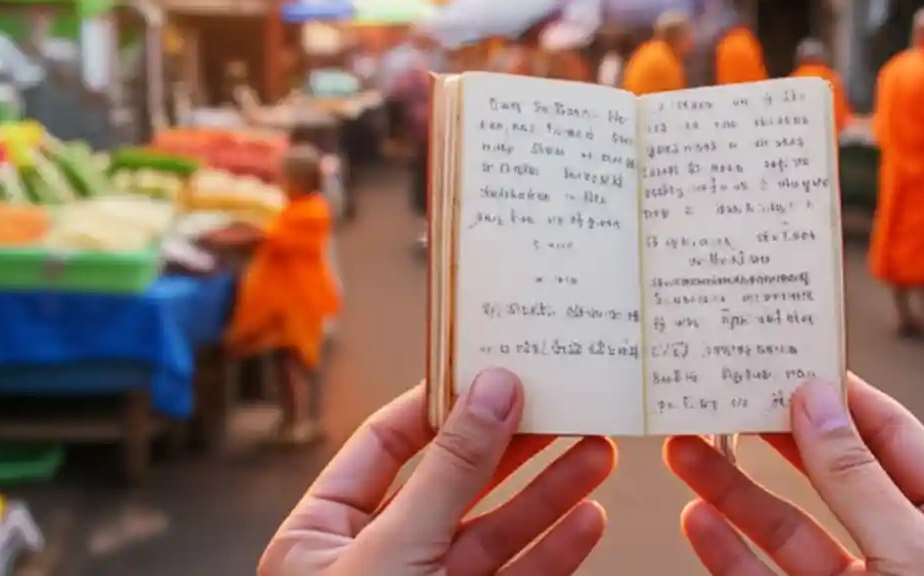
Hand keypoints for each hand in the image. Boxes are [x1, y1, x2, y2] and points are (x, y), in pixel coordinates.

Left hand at [260, 370, 613, 574]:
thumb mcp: (396, 550)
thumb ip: (450, 470)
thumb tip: (493, 387)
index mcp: (324, 534)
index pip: (388, 444)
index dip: (445, 403)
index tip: (498, 367)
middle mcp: (374, 561)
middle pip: (454, 483)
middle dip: (515, 447)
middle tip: (566, 404)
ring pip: (495, 533)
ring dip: (549, 494)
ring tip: (599, 452)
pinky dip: (555, 552)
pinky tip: (589, 519)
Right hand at [666, 376, 923, 574]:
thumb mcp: (915, 555)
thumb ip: (859, 480)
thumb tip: (817, 397)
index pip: (894, 442)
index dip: (841, 397)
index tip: (789, 357)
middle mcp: (913, 558)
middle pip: (829, 483)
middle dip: (771, 442)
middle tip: (722, 396)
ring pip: (790, 535)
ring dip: (734, 494)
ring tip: (686, 450)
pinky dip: (731, 557)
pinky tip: (699, 523)